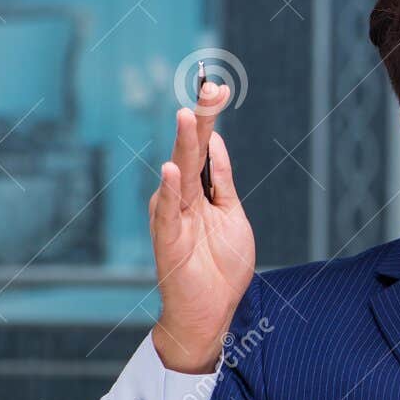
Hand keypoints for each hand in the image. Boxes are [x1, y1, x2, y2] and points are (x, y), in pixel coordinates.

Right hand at [149, 81, 255, 373]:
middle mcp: (181, 197)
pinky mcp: (167, 239)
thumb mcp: (232, 214)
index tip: (218, 88)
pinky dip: (170, 189)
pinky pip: (168, 211)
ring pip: (179, 173)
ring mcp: (172, 216)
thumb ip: (223, 181)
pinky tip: (172, 168)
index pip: (204, 147)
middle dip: (201, 119)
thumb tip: (218, 142)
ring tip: (188, 114)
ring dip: (184, 144)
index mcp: (198, 191)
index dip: (210, 118)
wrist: (210, 311)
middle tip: (210, 89)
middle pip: (191, 151)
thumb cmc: (220, 265)